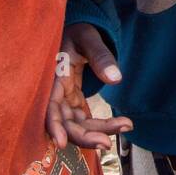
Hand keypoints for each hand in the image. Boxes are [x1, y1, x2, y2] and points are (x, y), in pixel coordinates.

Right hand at [46, 22, 132, 150]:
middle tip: (107, 143)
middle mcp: (56, 93)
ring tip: (126, 125)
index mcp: (54, 77)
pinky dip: (102, 125)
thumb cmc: (80, 31)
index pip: (49, 107)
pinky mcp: (74, 102)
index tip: (61, 143)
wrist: (78, 31)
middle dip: (84, 136)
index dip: (53, 126)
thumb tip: (116, 79)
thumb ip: (101, 56)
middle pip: (64, 123)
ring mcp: (65, 100)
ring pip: (77, 125)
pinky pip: (85, 120)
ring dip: (98, 132)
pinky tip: (122, 124)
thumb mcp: (89, 38)